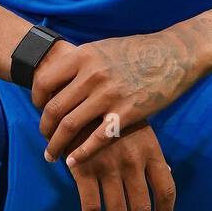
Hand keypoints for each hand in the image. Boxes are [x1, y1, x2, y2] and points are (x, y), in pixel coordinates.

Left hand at [33, 32, 200, 164]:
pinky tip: (74, 162)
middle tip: (45, 139)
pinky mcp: (126, 113)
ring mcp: (108, 95)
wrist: (175, 53)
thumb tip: (60, 79)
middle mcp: (91, 75)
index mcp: (83, 56)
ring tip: (52, 156)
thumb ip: (81, 63)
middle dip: (44, 129)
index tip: (39, 111)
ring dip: (56, 145)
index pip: (44, 82)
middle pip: (53, 108)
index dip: (36, 100)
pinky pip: (96, 139)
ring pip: (69, 126)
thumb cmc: (138, 50)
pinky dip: (81, 154)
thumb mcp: (103, 48)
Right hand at [69, 123, 175, 210]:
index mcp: (151, 150)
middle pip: (141, 209)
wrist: (78, 96)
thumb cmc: (112, 113)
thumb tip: (167, 172)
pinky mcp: (84, 168)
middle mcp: (133, 161)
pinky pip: (91, 206)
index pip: (166, 191)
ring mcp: (108, 166)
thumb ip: (151, 152)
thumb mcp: (139, 126)